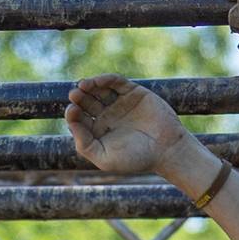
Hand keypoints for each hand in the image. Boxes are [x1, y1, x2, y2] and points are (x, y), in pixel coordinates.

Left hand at [65, 74, 191, 174]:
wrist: (167, 150)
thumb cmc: (135, 160)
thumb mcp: (104, 159)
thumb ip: (85, 145)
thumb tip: (71, 125)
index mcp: (97, 133)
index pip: (79, 120)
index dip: (72, 114)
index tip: (72, 111)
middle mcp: (106, 117)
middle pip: (86, 103)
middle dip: (79, 98)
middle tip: (74, 95)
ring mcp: (119, 104)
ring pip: (99, 91)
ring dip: (89, 86)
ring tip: (83, 86)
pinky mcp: (133, 93)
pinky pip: (116, 83)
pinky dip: (106, 79)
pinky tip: (98, 81)